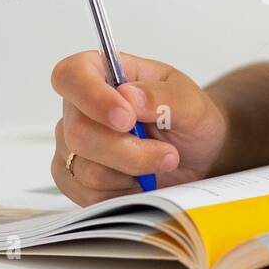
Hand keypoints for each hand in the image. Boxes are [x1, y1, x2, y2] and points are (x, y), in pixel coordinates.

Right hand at [50, 51, 228, 205]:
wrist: (197, 156)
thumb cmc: (189, 120)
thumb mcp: (190, 103)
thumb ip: (162, 97)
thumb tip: (128, 96)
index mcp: (101, 73)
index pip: (71, 75)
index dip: (92, 97)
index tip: (127, 119)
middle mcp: (78, 107)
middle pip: (79, 133)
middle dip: (129, 151)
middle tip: (168, 154)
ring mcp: (71, 145)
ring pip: (87, 169)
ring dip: (133, 172)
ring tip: (160, 163)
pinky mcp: (74, 178)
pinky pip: (89, 194)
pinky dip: (124, 192)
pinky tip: (141, 180)